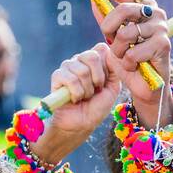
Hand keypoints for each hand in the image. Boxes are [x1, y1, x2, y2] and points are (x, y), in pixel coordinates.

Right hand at [36, 43, 122, 162]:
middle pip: (92, 56)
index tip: (106, 82)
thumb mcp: (113, 88)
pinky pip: (70, 79)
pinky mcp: (57, 76)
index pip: (102, 48)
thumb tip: (110, 51)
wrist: (81, 123)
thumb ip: (115, 69)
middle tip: (95, 90)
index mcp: (94, 61)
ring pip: (81, 70)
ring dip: (86, 90)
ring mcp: (68, 67)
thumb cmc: (97, 107)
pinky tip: (75, 99)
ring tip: (84, 97)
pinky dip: (76, 93)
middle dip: (98, 78)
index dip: (107, 66)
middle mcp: (80, 60)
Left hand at [88, 0, 170, 119]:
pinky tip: (136, 67)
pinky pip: (133, 53)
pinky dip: (128, 64)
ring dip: (119, 51)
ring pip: (125, 35)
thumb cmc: (131, 60)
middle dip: (108, 27)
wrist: (147, 86)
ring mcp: (161, 28)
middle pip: (123, 10)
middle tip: (108, 39)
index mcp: (145, 6)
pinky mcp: (163, 45)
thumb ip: (105, 20)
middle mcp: (156, 13)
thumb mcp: (113, 38)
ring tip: (126, 58)